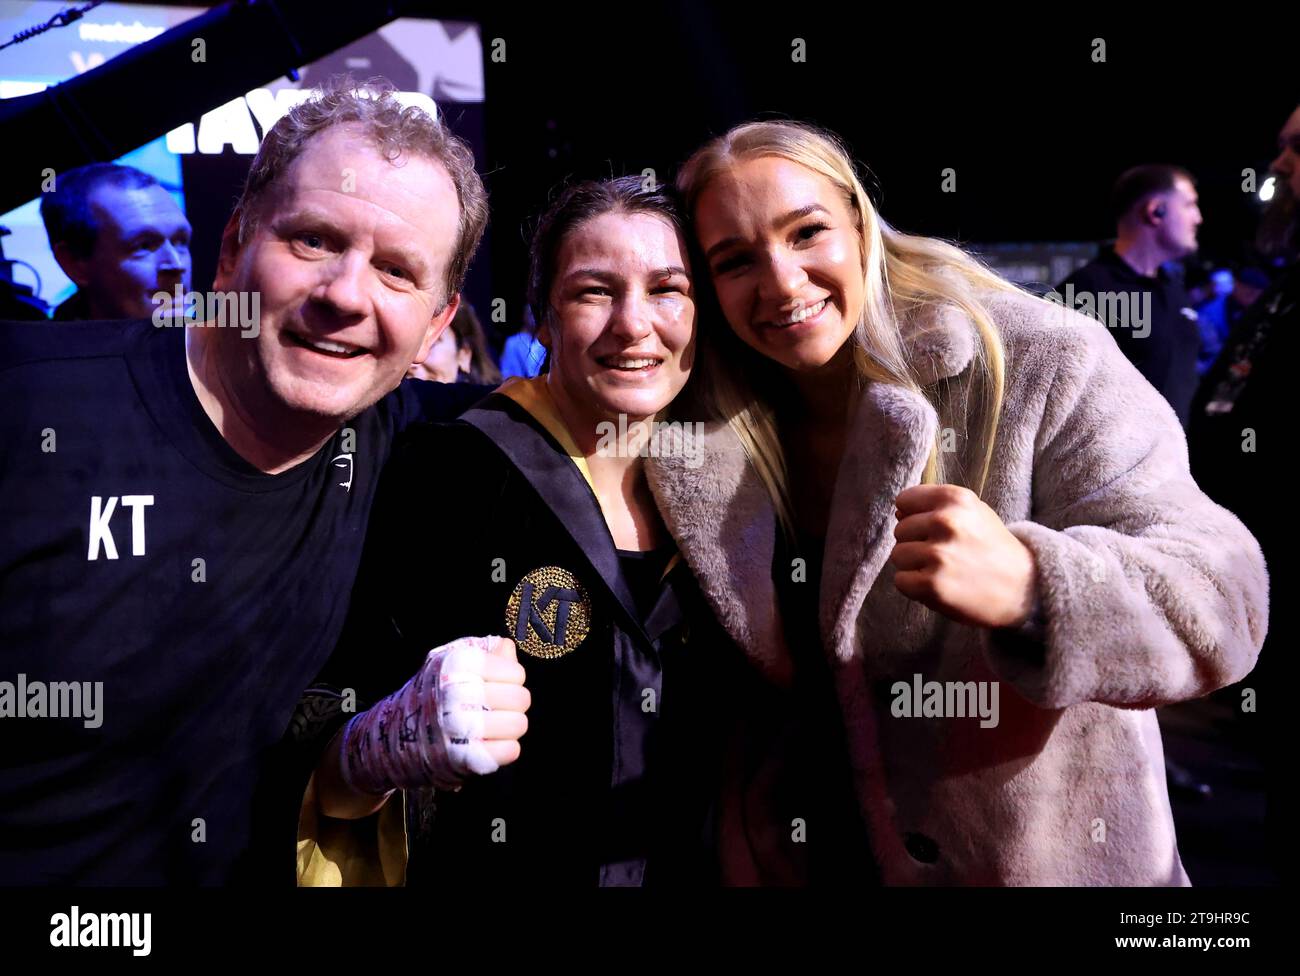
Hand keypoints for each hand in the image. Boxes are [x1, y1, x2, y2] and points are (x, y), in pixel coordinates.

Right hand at [340, 635, 529, 795]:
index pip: (516, 673)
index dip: (511, 680)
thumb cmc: (431, 693)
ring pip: (519, 725)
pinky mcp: (464, 758)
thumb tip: (508, 648)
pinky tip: (490, 743)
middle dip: (513, 704)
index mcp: (457, 663)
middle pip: (521, 699)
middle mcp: (457, 692)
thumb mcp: (448, 658)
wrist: (394, 735)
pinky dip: (504, 749)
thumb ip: (483, 650)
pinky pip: (510, 751)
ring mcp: (460, 727)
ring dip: (510, 727)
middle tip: (497, 708)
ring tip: (493, 726)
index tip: (497, 684)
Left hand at [888, 484, 1036, 628]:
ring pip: (898, 555)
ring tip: (944, 571)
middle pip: (900, 530)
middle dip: (916, 543)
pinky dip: (915, 587)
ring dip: (914, 566)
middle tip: (946, 555)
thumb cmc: (992, 548)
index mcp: (956, 499)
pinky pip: (901, 581)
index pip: (904, 501)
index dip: (913, 517)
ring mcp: (939, 554)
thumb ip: (935, 507)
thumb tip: (898, 513)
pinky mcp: (933, 585)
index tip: (933, 530)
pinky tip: (939, 586)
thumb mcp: (973, 513)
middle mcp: (946, 521)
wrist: (1025, 588)